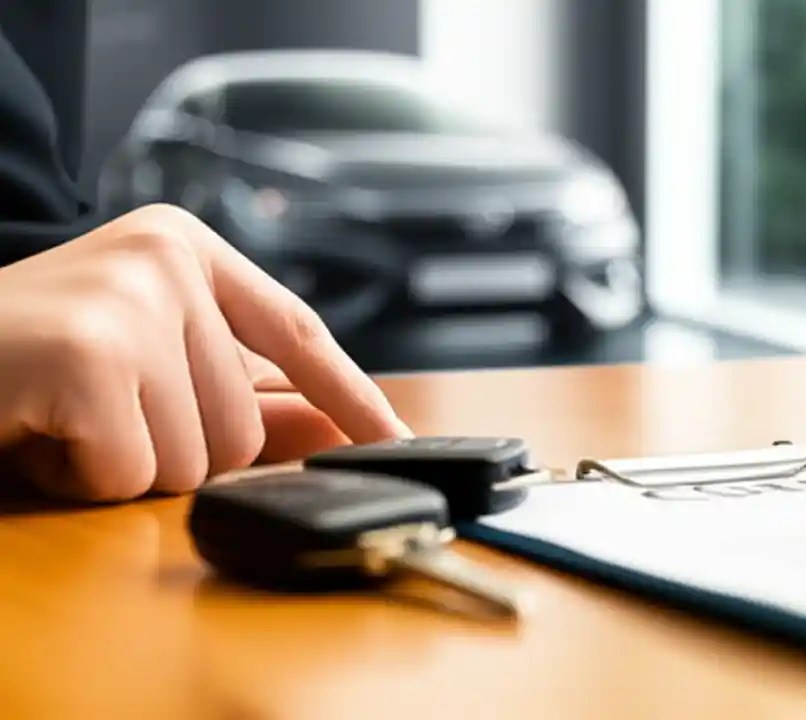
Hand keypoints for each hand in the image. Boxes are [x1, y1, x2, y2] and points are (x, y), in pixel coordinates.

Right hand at [0, 204, 411, 500]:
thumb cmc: (26, 362)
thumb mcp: (147, 362)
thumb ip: (243, 390)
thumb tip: (340, 431)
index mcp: (187, 248)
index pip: (300, 332)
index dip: (353, 397)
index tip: (397, 442)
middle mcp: (166, 260)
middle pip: (247, 424)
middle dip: (175, 449)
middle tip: (97, 414)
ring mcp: (130, 301)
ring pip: (198, 456)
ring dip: (128, 465)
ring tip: (68, 420)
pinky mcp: (90, 356)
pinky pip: (135, 474)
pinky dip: (85, 479)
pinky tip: (44, 436)